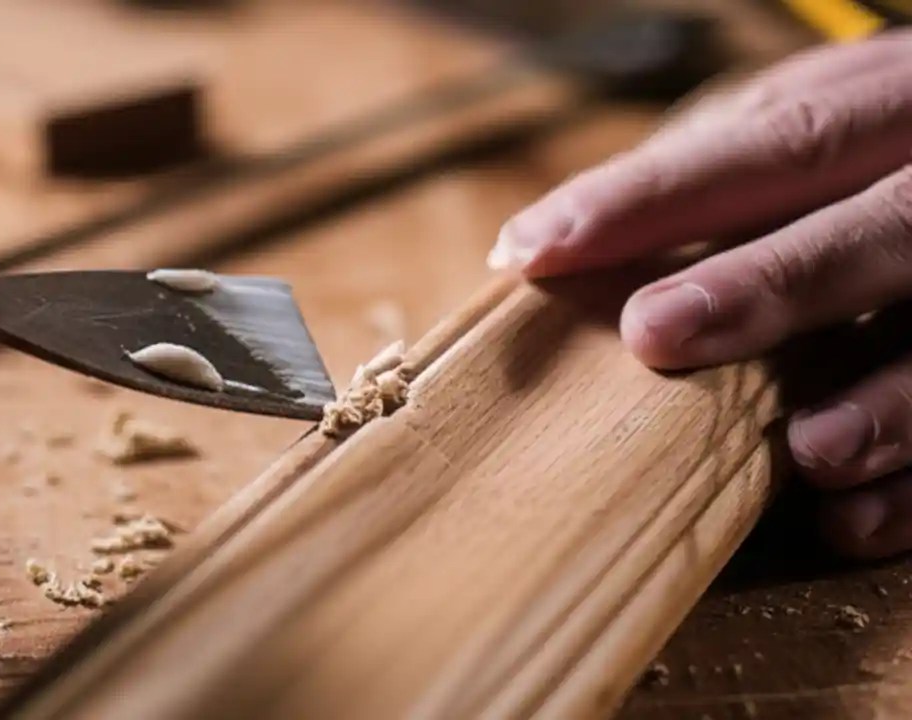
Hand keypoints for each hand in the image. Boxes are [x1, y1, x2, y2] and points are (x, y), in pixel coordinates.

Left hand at [490, 30, 911, 557]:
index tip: (532, 249)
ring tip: (809, 451)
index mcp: (884, 105)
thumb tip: (544, 245)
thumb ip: (714, 172)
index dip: (654, 196)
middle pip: (877, 227)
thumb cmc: (872, 158)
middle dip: (773, 283)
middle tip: (655, 335)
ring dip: (886, 400)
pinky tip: (851, 521)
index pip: (773, 142)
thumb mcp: (812, 128)